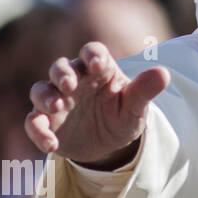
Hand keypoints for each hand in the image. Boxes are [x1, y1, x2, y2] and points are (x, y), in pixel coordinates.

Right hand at [24, 42, 170, 169]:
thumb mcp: (136, 106)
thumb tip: (163, 73)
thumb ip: (146, 89)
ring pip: (41, 89)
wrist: (110, 145)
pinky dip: (38, 131)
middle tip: (69, 85)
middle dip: (62, 73)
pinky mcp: (46, 121)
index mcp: (99, 71)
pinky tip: (51, 144)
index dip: (92, 54)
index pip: (92, 52)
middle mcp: (75, 81)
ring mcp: (57, 100)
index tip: (97, 64)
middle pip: (61, 67)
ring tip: (56, 106)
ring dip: (44, 96)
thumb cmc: (123, 116)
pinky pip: (34, 122)